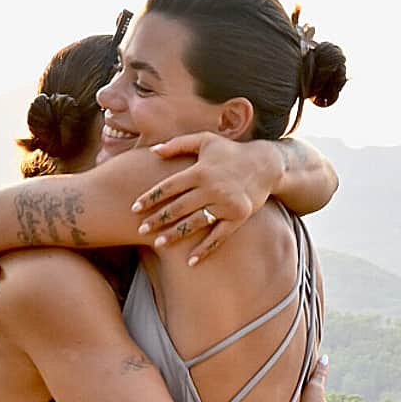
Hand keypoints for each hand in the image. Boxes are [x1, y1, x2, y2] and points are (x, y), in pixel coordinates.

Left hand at [130, 132, 278, 264]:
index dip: (151, 198)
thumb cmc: (230, 152)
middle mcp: (211, 188)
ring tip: (159, 243)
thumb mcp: (205, 140)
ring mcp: (225, 204)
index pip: (169, 187)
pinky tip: (190, 261)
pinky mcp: (238, 217)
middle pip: (178, 207)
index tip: (134, 208)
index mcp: (200, 170)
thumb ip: (178, 144)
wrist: (266, 164)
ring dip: (175, 235)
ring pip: (194, 223)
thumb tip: (152, 151)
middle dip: (158, 219)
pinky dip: (204, 250)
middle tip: (141, 229)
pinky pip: (218, 237)